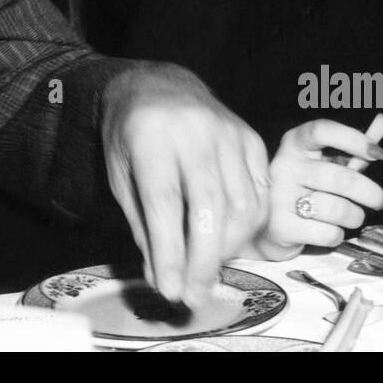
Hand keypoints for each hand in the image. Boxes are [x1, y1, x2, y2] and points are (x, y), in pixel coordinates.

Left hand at [101, 64, 269, 306]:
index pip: (164, 201)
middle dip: (204, 260)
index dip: (169, 251)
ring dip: (228, 249)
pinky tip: (230, 244)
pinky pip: (261, 193)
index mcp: (151, 134)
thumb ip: (142, 225)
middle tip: (193, 296)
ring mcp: (229, 132)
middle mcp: (195, 130)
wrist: (159, 86)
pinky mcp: (252, 138)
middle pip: (209, 206)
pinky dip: (250, 227)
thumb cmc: (132, 134)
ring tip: (208, 272)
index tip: (170, 290)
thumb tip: (163, 279)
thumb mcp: (121, 174)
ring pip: (243, 204)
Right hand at [241, 119, 382, 258]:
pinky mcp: (281, 228)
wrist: (265, 225)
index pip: (321, 131)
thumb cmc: (303, 190)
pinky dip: (337, 235)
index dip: (353, 139)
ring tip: (350, 217)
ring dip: (354, 216)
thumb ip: (347, 157)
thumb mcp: (320, 166)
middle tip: (380, 201)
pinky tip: (328, 230)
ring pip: (338, 209)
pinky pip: (329, 233)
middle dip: (370, 192)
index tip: (378, 154)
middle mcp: (284, 167)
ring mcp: (279, 198)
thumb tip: (378, 150)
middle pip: (340, 178)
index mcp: (294, 144)